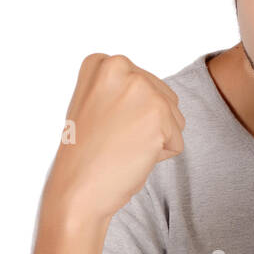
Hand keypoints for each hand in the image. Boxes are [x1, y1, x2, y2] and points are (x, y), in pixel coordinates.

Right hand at [43, 53, 185, 227]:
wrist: (76, 190)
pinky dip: (160, 156)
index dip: (130, 114)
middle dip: (147, 125)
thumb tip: (155, 91)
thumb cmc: (85, 155)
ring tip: (122, 147)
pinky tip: (131, 157)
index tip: (104, 125)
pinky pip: (177, 142)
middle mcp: (122, 67)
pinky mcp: (159, 116)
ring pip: (175, 119)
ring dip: (155, 138)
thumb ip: (122, 90)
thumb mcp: (95, 105)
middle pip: (165, 99)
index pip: (145, 84)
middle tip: (113, 139)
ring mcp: (142, 90)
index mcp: (102, 63)